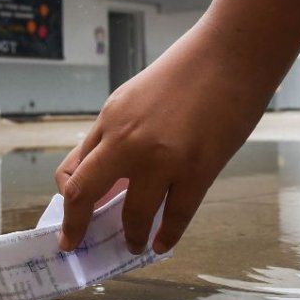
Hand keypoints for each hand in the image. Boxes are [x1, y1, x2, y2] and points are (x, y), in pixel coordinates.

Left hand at [53, 0, 299, 256]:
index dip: (67, 199)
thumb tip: (105, 174)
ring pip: (134, 214)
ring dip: (132, 236)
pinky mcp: (197, 170)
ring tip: (134, 245)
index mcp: (110, 120)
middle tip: (77, 244)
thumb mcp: (136, 97)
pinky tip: (162, 244)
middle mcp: (127, 140)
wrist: (231, 54)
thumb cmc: (188, 71)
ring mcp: (162, 158)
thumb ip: (117, 134)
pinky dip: (167, 235)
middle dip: (77, 227)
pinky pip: (176, 216)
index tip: (70, 218)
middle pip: (84, 195)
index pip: (73, 169)